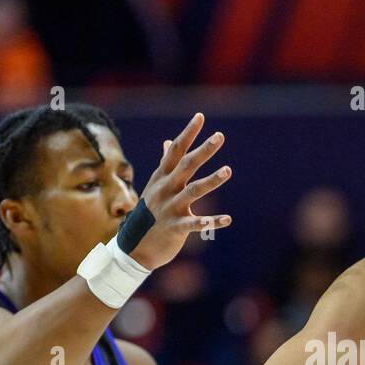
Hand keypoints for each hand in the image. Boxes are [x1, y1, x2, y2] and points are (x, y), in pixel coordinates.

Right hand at [129, 112, 231, 268]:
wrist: (136, 248)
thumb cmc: (149, 213)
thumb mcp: (155, 186)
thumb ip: (166, 164)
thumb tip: (168, 141)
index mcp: (162, 178)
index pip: (176, 151)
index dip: (188, 134)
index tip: (200, 117)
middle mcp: (166, 189)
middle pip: (186, 166)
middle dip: (203, 151)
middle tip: (220, 136)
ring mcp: (170, 208)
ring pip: (193, 191)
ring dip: (211, 181)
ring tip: (229, 170)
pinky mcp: (176, 228)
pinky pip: (196, 224)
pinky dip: (212, 222)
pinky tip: (228, 219)